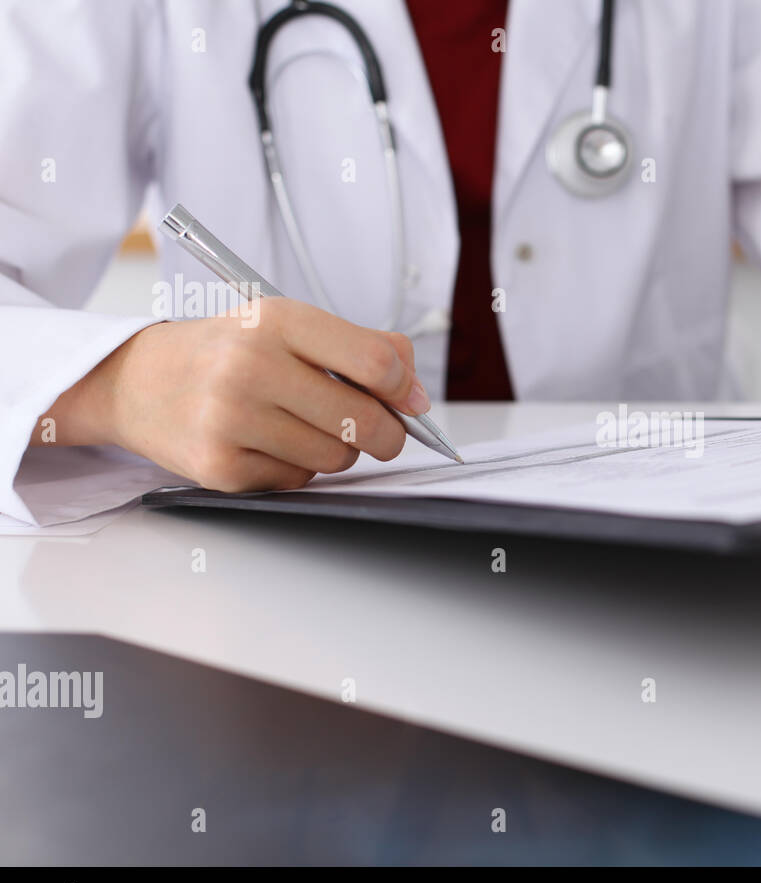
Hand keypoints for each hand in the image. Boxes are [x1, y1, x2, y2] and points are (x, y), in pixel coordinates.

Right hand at [41, 298, 429, 491]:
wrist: (138, 381)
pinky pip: (298, 480)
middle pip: (363, 420)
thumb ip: (361, 348)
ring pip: (336, 457)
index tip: (411, 402)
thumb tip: (417, 395)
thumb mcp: (289, 327)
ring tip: (302, 427)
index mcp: (276, 320)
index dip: (405, 390)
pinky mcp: (218, 465)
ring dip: (336, 451)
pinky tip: (266, 444)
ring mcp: (230, 418)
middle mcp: (250, 365)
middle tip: (379, 433)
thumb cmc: (229, 353)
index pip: (374, 362)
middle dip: (385, 434)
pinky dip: (296, 468)